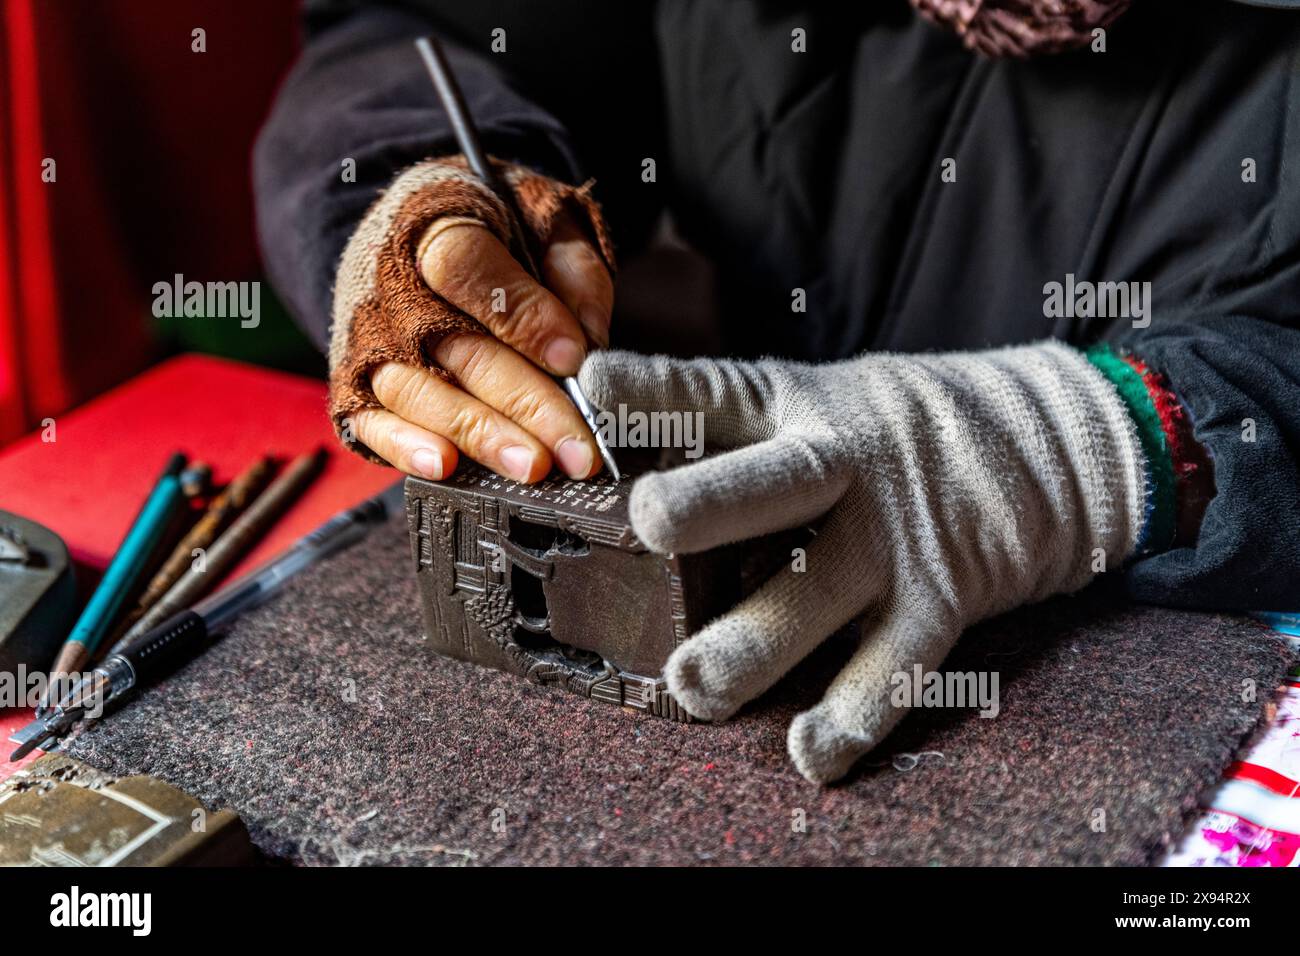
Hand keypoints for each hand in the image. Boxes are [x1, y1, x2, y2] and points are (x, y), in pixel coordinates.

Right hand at [329, 157, 614, 481]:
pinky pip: (372, 421)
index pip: (471, 268)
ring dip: (481, 436)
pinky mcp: (353, 382)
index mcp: (439, 223)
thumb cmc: (491, 228)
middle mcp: (393, 284)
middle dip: (528, 405)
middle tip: (577, 449)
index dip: (522, 315)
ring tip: (532, 467)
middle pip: (463, 349)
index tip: (573, 359)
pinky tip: (445, 467)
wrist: (408, 230)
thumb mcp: (543, 218)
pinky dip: (406, 446)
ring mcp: (370, 338)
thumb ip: (572, 269)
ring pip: (425, 393)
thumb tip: (589, 341)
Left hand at [578, 342, 1146, 782]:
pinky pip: (894, 664)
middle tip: (650, 521)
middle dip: (711, 501)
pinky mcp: (942, 597)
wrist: (1054, 439)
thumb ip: (738, 424)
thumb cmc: (903, 426)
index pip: (720, 391)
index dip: (657, 388)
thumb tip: (621, 438)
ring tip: (696, 684)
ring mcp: (894, 535)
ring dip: (757, 642)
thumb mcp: (825, 395)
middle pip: (774, 481)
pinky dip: (854, 714)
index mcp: (802, 406)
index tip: (593, 387)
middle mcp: (845, 465)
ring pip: (820, 591)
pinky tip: (809, 753)